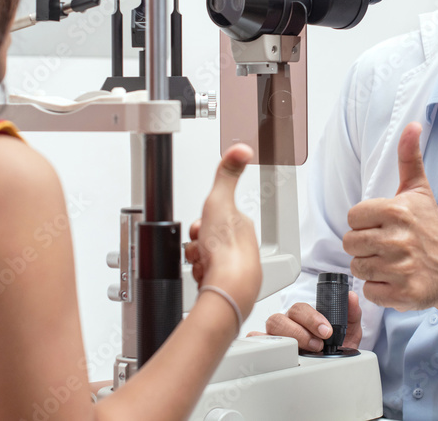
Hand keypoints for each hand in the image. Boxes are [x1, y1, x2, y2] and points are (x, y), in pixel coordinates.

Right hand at [184, 144, 260, 320]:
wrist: (229, 289)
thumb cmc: (227, 250)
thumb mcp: (221, 200)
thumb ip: (228, 173)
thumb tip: (241, 149)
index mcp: (240, 227)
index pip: (214, 220)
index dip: (202, 223)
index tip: (202, 228)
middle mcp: (240, 248)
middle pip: (206, 240)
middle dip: (197, 244)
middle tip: (201, 248)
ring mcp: (234, 269)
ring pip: (203, 260)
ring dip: (196, 261)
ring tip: (203, 265)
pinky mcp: (226, 287)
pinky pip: (203, 279)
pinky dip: (198, 278)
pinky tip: (203, 278)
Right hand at [251, 291, 362, 351]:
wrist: (335, 370)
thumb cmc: (336, 347)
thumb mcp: (349, 330)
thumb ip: (351, 313)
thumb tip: (351, 297)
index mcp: (303, 316)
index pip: (300, 308)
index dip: (312, 318)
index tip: (326, 330)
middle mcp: (287, 323)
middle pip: (281, 318)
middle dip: (301, 331)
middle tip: (318, 344)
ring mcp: (276, 336)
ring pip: (270, 328)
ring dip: (288, 339)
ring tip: (305, 351)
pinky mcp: (267, 350)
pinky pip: (254, 342)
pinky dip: (258, 344)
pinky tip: (272, 353)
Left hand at [343, 121, 437, 312]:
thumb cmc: (431, 229)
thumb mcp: (419, 190)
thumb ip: (409, 157)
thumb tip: (412, 125)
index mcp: (396, 211)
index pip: (352, 218)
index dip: (363, 223)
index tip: (381, 225)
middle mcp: (398, 239)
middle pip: (350, 244)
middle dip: (364, 246)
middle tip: (384, 246)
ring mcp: (401, 268)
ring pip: (358, 268)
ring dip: (370, 268)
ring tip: (390, 262)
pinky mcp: (403, 293)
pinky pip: (369, 292)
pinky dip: (379, 289)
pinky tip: (395, 279)